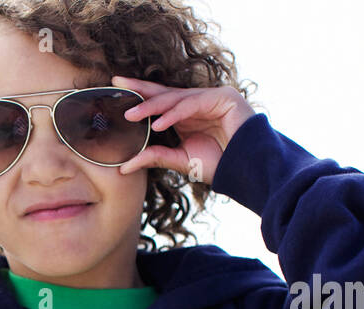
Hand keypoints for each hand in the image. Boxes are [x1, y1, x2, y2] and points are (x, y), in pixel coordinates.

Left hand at [113, 76, 255, 185]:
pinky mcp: (225, 98)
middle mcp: (197, 102)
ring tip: (131, 115)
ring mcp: (212, 97)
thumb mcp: (180, 160)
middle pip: (164, 92)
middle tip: (117, 82)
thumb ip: (154, 157)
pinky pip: (194, 104)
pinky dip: (175, 114)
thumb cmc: (218, 164)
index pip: (159, 101)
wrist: (247, 171)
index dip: (139, 95)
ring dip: (153, 106)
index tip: (116, 90)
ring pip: (177, 98)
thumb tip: (123, 168)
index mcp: (186, 114)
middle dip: (140, 88)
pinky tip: (158, 124)